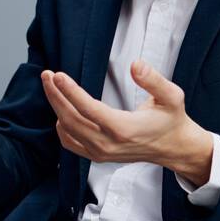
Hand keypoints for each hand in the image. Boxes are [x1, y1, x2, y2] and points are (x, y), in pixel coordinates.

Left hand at [40, 59, 212, 182]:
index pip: (88, 109)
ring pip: (67, 130)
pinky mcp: (97, 156)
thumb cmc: (171, 119)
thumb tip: (135, 64)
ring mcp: (101, 153)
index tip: (57, 75)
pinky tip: (60, 110)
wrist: (173, 147)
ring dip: (56, 106)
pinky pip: (70, 143)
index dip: (70, 91)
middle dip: (55, 95)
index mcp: (124, 129)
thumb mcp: (172, 96)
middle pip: (71, 118)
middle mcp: (108, 144)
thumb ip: (153, 80)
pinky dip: (61, 127)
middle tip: (46, 74)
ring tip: (50, 85)